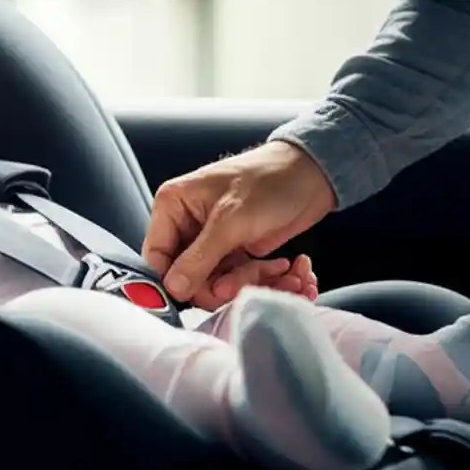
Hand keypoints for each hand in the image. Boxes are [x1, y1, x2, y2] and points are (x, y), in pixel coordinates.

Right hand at [143, 141, 336, 307]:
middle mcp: (187, 224)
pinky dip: (264, 281)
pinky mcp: (236, 252)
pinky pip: (238, 281)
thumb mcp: (231, 219)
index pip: (157, 257)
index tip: (204, 293)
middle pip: (187, 277)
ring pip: (216, 284)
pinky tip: (287, 270)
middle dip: (223, 285)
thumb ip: (199, 258)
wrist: (312, 176)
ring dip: (251, 284)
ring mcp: (212, 241)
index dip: (176, 281)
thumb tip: (173, 288)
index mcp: (173, 206)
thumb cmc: (268, 181)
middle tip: (250, 280)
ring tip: (282, 271)